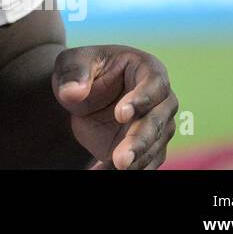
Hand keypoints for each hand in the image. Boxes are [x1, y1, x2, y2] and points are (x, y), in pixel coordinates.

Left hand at [52, 44, 177, 169]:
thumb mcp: (72, 63)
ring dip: (135, 161)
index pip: (154, 84)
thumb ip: (73, 74)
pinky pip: (142, 163)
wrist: (82, 94)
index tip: (120, 115)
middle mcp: (160, 99)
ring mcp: (157, 125)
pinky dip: (127, 170)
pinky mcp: (147, 147)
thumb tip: (72, 92)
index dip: (141, 99)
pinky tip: (102, 170)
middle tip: (120, 159)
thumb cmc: (82, 70)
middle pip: (158, 121)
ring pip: (154, 146)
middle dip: (139, 141)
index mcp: (147, 68)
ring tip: (112, 169)